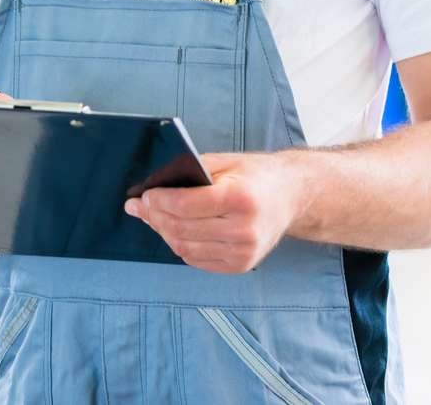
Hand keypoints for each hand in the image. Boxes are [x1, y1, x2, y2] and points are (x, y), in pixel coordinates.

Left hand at [124, 152, 307, 274]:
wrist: (291, 197)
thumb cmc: (256, 176)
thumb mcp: (226, 163)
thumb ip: (191, 173)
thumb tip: (155, 188)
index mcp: (240, 199)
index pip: (185, 206)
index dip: (159, 201)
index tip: (144, 196)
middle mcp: (243, 230)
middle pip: (182, 229)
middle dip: (154, 217)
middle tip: (139, 207)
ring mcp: (243, 253)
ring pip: (185, 248)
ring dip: (163, 232)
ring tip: (153, 218)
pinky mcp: (240, 266)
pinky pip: (196, 260)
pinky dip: (180, 245)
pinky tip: (174, 231)